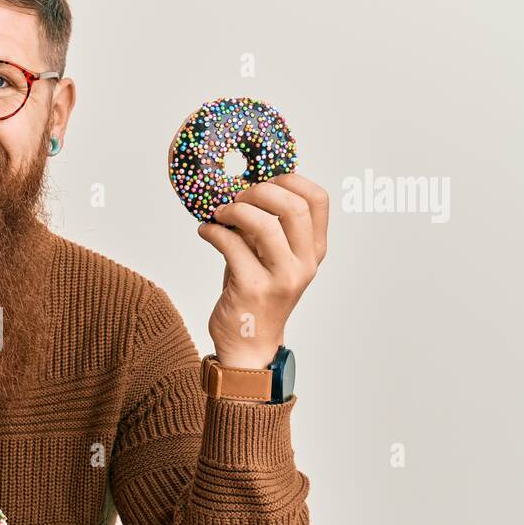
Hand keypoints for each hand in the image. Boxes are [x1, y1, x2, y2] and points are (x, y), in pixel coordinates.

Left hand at [197, 172, 328, 367]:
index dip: (291, 180)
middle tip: (237, 197)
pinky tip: (206, 232)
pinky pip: (232, 245)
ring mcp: (281, 278)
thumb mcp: (270, 258)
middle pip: (293, 207)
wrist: (248, 344)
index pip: (318, 200)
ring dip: (235, 210)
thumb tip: (245, 190)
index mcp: (313, 251)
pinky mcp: (253, 288)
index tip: (265, 181)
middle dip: (259, 191)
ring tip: (219, 214)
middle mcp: (304, 264)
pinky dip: (213, 232)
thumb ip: (267, 228)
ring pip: (264, 224)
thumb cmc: (256, 295)